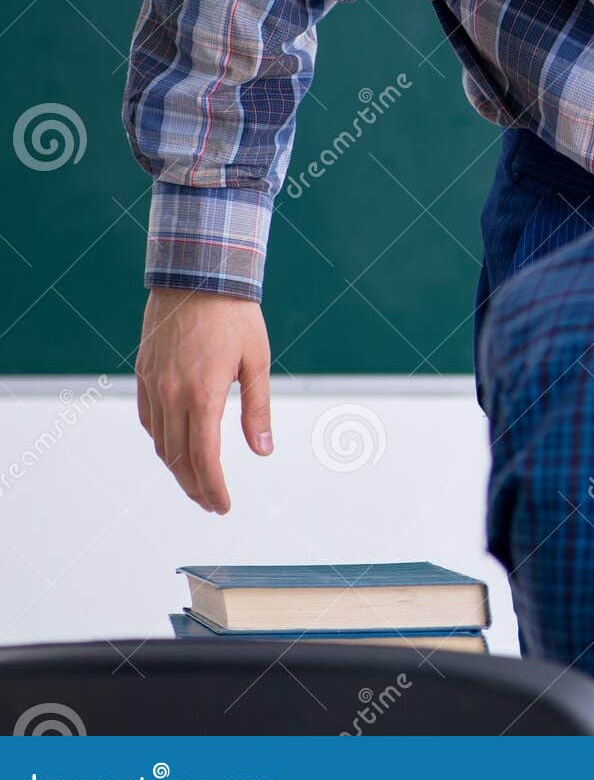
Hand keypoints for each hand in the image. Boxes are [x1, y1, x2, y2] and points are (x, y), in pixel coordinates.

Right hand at [135, 287, 272, 513]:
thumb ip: (257, 409)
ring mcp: (154, 384)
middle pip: (179, 458)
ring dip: (177, 469)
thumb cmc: (235, 314)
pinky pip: (149, 419)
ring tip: (197, 483)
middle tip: (213, 504)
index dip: (213, 487)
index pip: (205, 457)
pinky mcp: (144, 373)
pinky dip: (162, 441)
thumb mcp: (257, 360)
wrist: (199, 273)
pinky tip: (176, 448)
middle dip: (196, 487)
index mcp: (203, 393)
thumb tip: (263, 450)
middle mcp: (172, 393)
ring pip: (161, 443)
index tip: (224, 505)